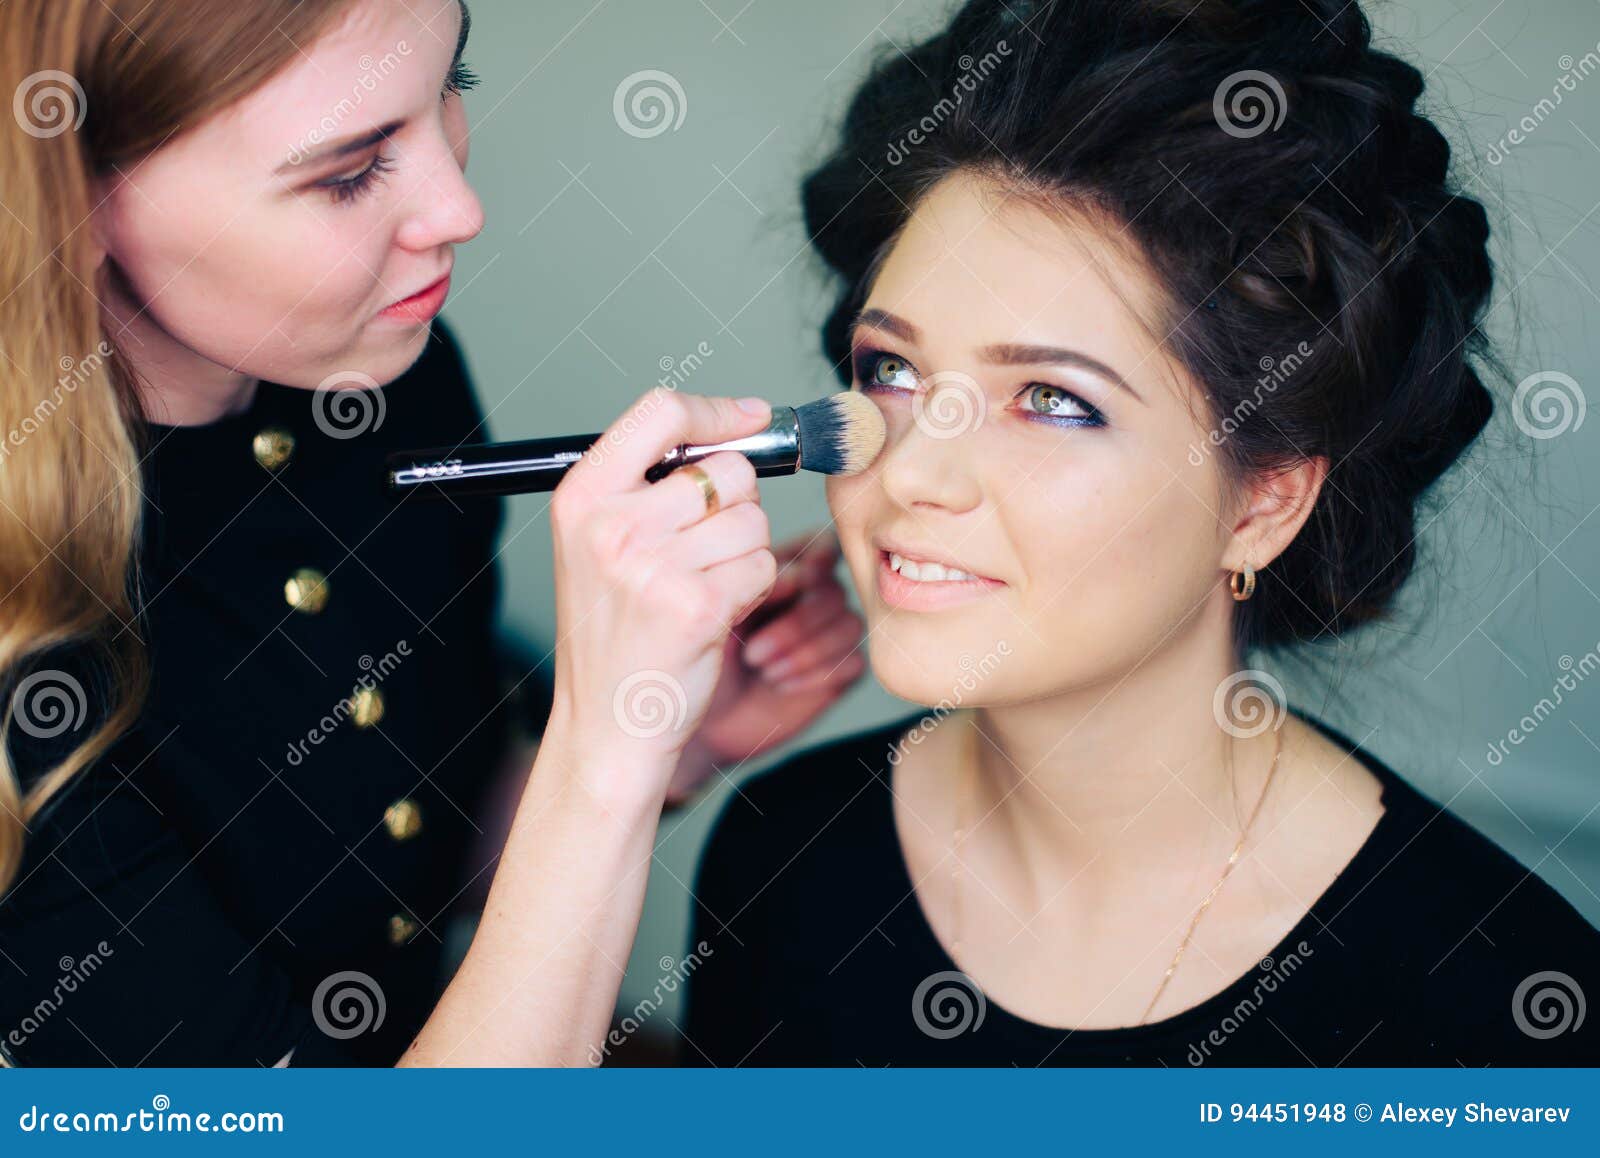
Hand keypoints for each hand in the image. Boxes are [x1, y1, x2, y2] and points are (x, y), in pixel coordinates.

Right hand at [544, 388, 777, 808]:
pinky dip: (753, 589)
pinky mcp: (698, 605)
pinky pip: (763, 565)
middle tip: (702, 550)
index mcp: (583, 496)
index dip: (717, 411)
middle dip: (735, 504)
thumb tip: (741, 424)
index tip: (751, 418)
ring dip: (745, 553)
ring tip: (701, 586)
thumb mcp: (603, 541)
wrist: (608, 723)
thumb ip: (652, 481)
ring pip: (753, 519)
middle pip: (726, 469)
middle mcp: (612, 525)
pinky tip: (714, 613)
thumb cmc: (615, 632)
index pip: (660, 412)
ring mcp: (654, 565)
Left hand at [664, 530, 865, 803]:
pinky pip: (852, 662)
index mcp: (786, 567)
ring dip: (803, 649)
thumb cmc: (696, 650)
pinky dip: (816, 673)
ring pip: (847, 624)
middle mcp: (814, 596)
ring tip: (760, 668)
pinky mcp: (839, 669)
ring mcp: (830, 632)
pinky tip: (779, 683)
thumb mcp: (716, 609)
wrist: (700, 711)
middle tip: (752, 651)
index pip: (820, 549)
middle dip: (795, 622)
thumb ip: (750, 582)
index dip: (813, 563)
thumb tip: (795, 573)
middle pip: (833, 589)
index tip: (794, 581)